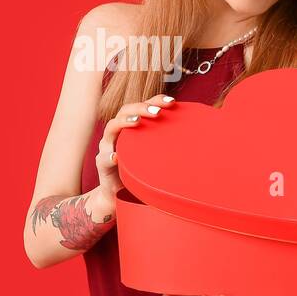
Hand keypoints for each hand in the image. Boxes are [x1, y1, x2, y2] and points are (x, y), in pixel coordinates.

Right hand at [94, 93, 175, 209]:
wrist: (117, 195)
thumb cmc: (139, 171)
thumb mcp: (154, 154)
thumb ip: (166, 143)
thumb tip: (195, 136)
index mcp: (131, 127)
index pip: (142, 106)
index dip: (155, 100)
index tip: (172, 102)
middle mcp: (117, 133)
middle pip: (125, 110)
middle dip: (141, 108)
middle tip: (157, 112)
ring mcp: (107, 147)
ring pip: (111, 128)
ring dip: (124, 123)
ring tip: (136, 122)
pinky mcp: (101, 165)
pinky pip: (103, 159)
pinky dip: (109, 156)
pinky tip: (116, 156)